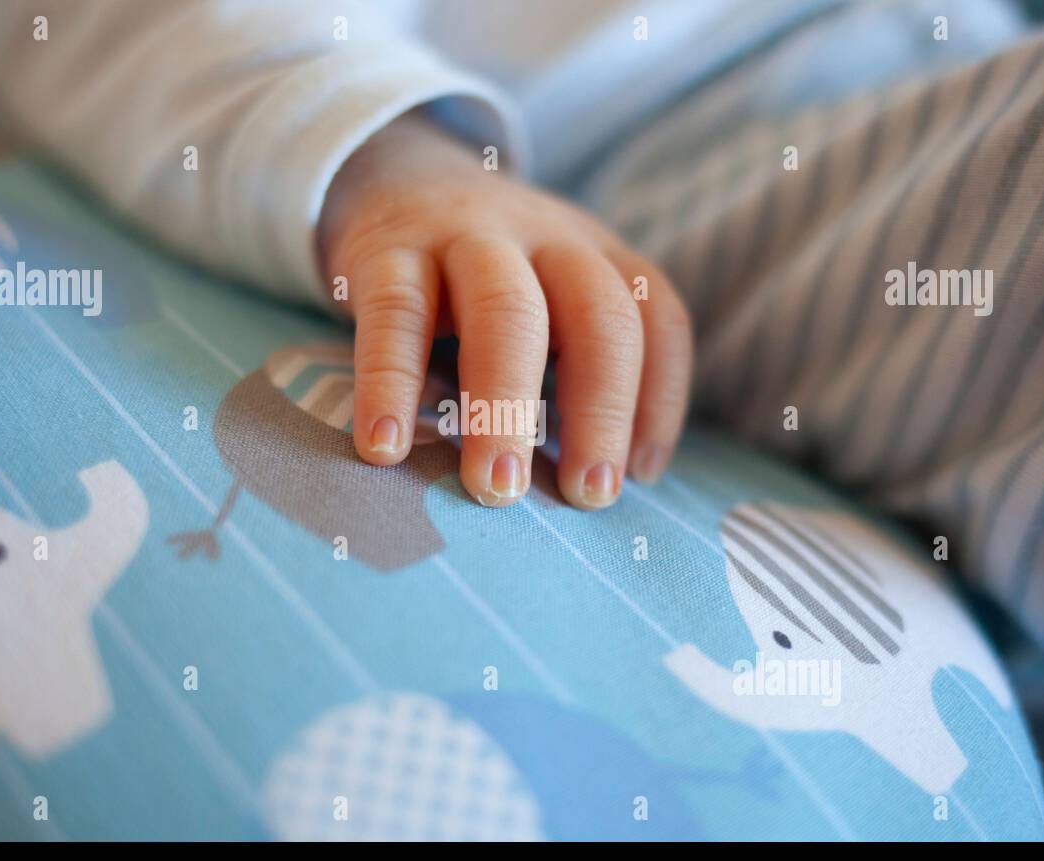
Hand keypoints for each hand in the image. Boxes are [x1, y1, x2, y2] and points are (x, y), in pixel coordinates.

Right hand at [318, 112, 691, 509]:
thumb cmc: (480, 280)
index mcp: (596, 255)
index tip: (641, 475)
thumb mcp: (546, 299)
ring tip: (495, 489)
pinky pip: (397, 315)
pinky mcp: (388, 251)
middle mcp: (546, 239)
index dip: (659, 398)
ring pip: (506, 313)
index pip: (656, 316)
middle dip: (600, 413)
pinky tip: (384, 447)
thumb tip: (588, 483)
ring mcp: (466, 238)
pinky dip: (390, 385)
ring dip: (506, 408)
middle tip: (585, 497)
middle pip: (598, 315)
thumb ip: (571, 369)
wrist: (388, 180)